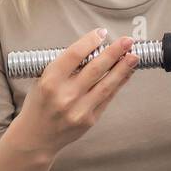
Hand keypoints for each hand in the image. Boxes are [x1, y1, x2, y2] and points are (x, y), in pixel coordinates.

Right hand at [14, 28, 138, 156]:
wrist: (35, 138)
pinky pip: (108, 97)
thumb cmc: (39, 104)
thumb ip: (64, 67)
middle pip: (95, 68)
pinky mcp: (90, 120)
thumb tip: (93, 49)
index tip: (101, 33)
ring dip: (123, 68)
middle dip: (114, 52)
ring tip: (134, 56)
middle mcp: (65, 95)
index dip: (90, 42)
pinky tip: (127, 73)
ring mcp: (79, 109)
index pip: (73, 55)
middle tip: (127, 41)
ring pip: (107, 84)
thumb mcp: (42, 81)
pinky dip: (119, 83)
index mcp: (49, 82)